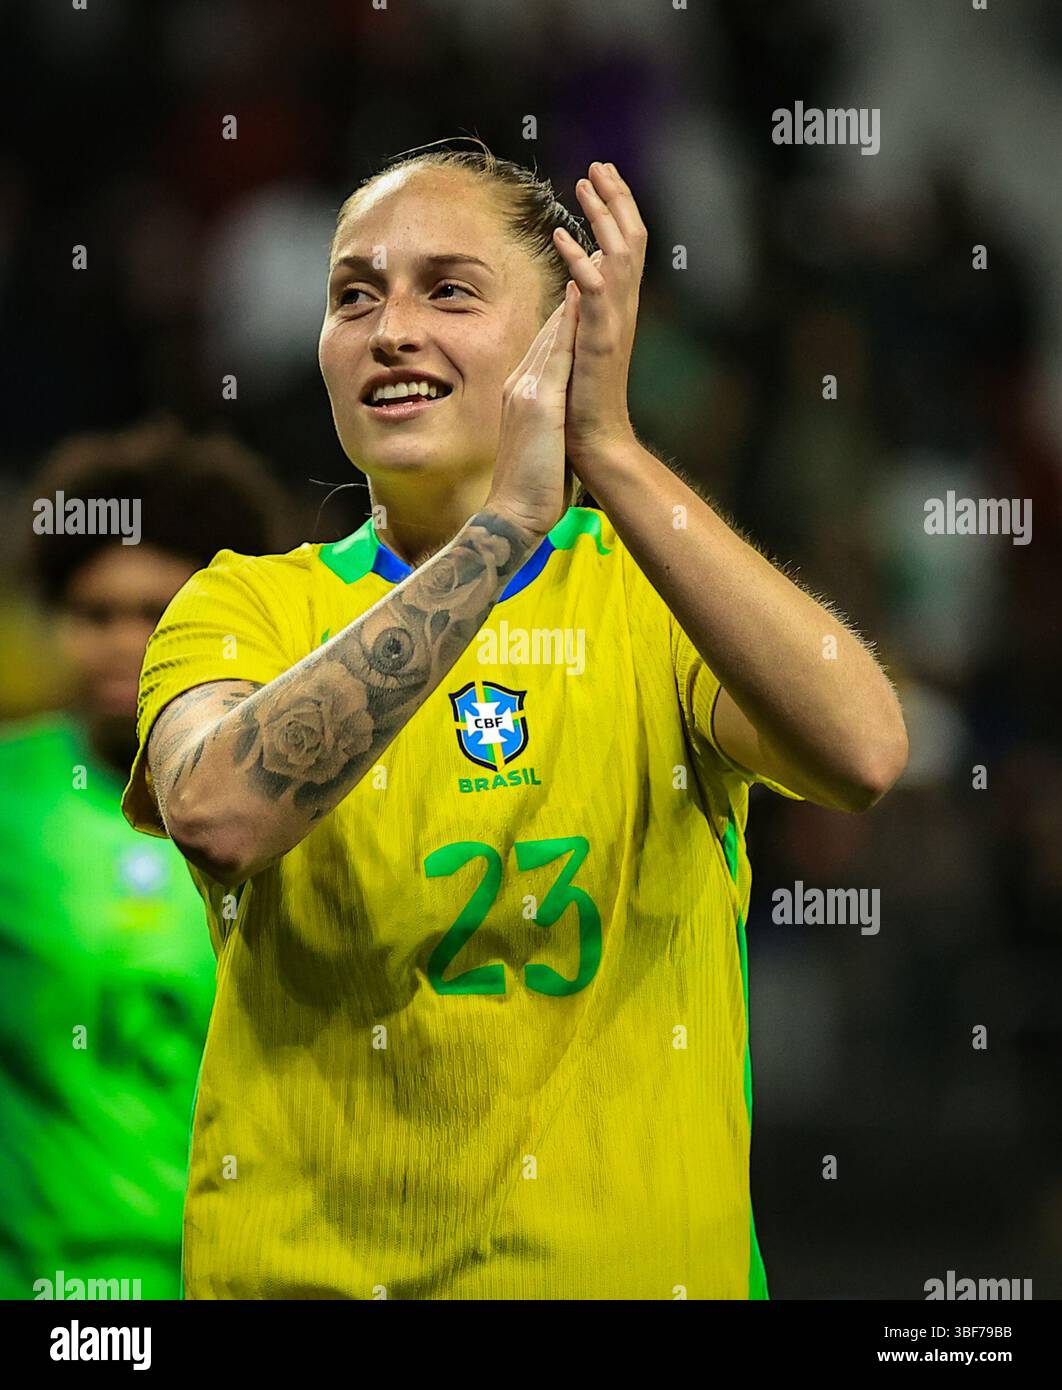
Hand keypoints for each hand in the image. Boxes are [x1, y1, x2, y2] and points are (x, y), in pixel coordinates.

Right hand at [485, 281, 578, 538]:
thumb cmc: (528, 493)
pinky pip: (557, 354)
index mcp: (521, 398)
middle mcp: (520, 385)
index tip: (580, 293)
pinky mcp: (538, 402)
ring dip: (572, 298)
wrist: (511, 516)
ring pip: (551, 334)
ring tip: (591, 261)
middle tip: (588, 258)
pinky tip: (583, 297)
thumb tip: (557, 419)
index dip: (563, 320)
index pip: (545, 350)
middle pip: (547, 333)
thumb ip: (545, 424)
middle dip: (568, 299)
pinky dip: (569, 323)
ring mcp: (526, 390)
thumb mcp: (538, 448)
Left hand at [553, 161, 646, 472]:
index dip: (613, 211)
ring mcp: (613, 325)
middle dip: (614, 199)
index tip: (598, 178)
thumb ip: (580, 318)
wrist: (593, 445)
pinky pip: (594, 293)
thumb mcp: (579, 350)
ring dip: (602, 217)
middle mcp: (621, 312)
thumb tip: (575, 290)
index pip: (621, 248)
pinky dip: (580, 262)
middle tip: (598, 165)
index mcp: (615, 311)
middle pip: (628, 241)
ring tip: (585, 183)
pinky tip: (562, 239)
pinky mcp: (600, 342)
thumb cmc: (582, 406)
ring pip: (619, 256)